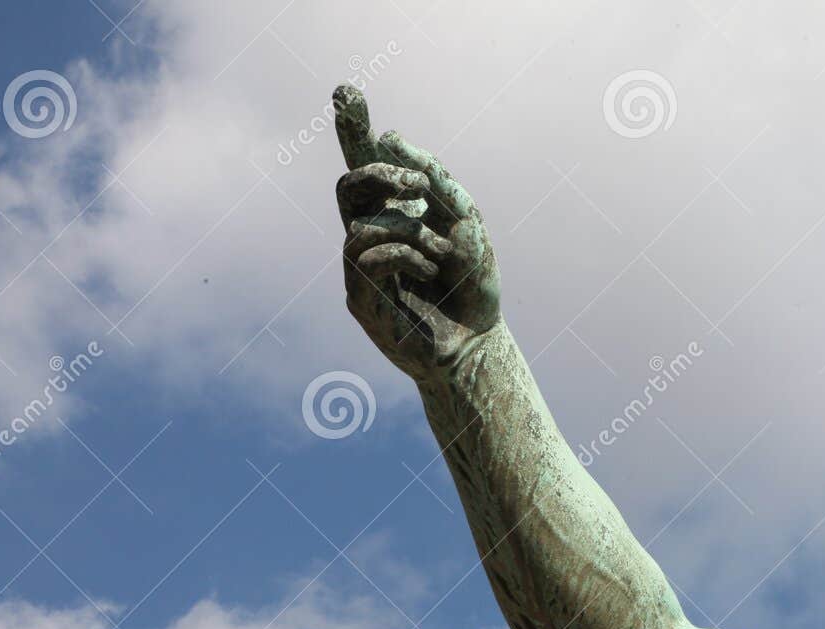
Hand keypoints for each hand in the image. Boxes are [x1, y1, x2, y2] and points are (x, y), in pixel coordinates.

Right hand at [333, 86, 500, 382]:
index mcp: (397, 214)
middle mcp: (373, 236)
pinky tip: (429, 266)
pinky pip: (366, 252)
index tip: (347, 89)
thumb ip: (439, 185)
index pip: (366, 166)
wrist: (477, 344)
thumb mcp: (468, 225)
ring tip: (439, 251)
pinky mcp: (359, 298)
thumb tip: (392, 138)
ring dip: (407, 227)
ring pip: (360, 220)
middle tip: (417, 182)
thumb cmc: (473, 288)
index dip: (353, 129)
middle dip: (377, 171)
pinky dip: (403, 251)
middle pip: (349, 184)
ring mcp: (361, 268)